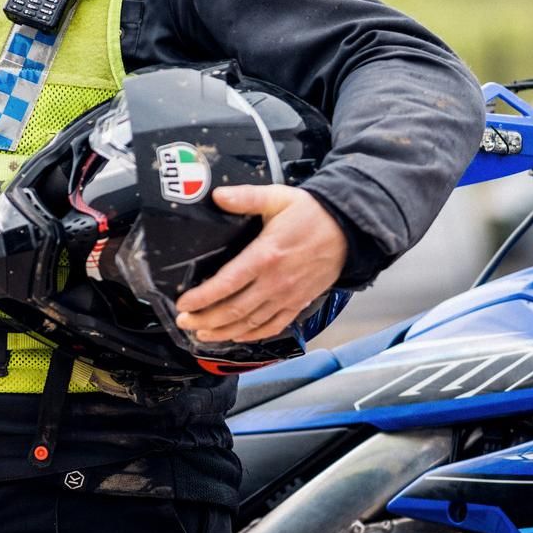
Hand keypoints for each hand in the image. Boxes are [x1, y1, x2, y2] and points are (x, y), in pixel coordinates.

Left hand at [174, 185, 345, 342]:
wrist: (348, 229)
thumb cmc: (312, 213)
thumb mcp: (278, 198)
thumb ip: (246, 197)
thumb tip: (217, 196)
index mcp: (265, 256)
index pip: (226, 284)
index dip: (202, 298)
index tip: (183, 304)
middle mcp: (275, 282)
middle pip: (234, 310)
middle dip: (205, 320)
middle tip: (184, 323)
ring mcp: (288, 296)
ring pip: (251, 323)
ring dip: (224, 332)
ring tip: (202, 335)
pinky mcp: (299, 303)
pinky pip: (273, 326)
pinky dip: (253, 335)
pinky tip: (238, 337)